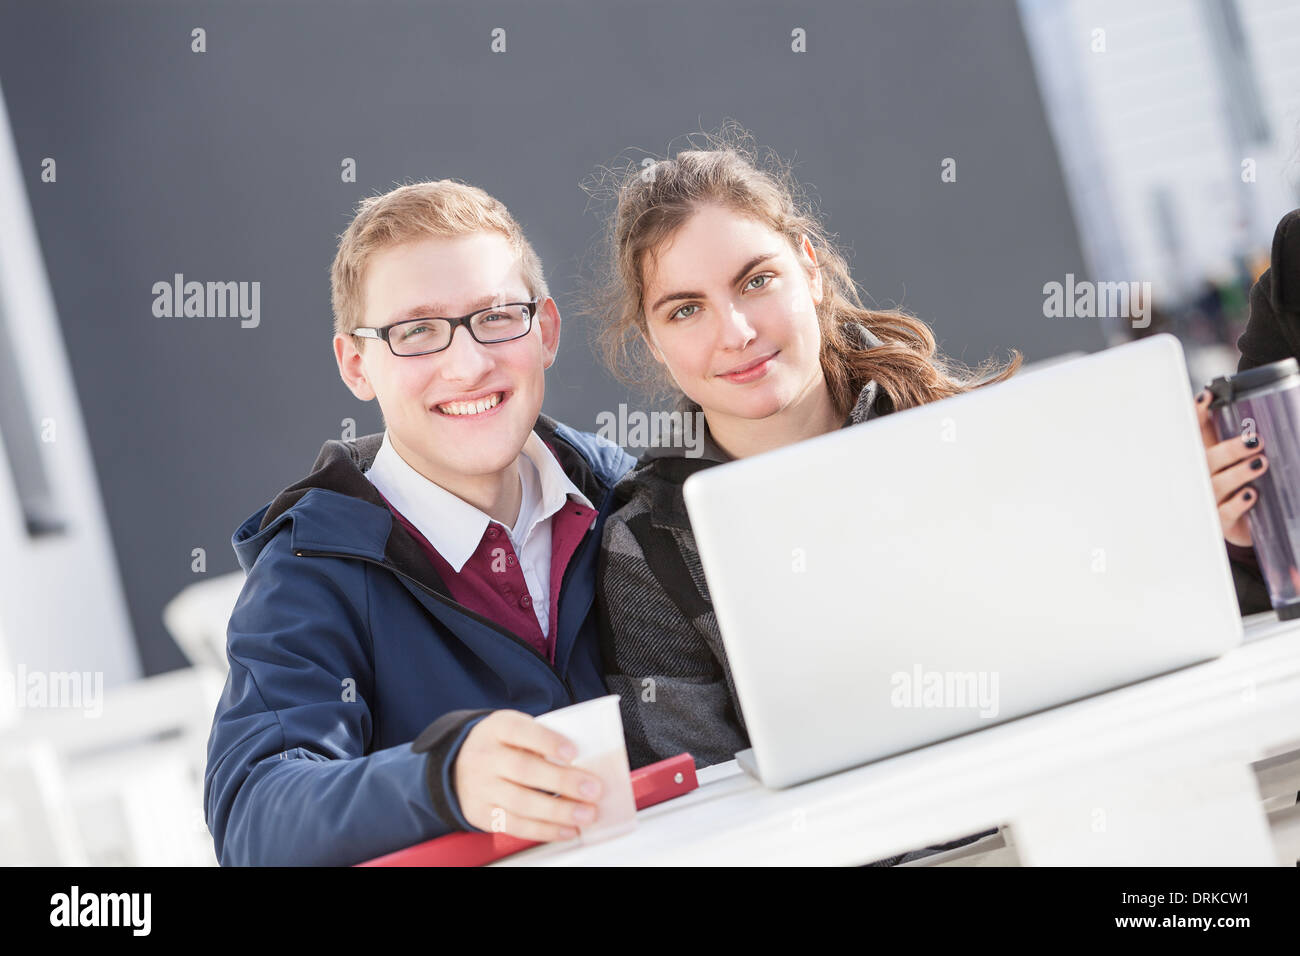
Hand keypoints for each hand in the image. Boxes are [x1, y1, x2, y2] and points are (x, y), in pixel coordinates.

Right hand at [452, 710, 601, 840]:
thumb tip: (582, 763)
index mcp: (498, 728)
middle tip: (593, 789)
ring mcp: (481, 788)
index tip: (573, 752)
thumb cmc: (501, 745)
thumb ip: (541, 739)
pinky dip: (545, 830)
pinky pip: (516, 825)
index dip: (547, 741)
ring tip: (586, 814)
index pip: (520, 731)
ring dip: (558, 811)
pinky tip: (568, 830)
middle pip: (524, 769)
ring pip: (521, 802)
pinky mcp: (482, 814)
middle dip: (562, 782)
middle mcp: (485, 757)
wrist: (456, 765)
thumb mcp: (514, 729)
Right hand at [1195, 389, 1266, 547]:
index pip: (1196, 433)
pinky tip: (1250, 495)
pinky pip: (1225, 512)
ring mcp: (1210, 500)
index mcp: (1207, 457)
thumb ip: (1241, 441)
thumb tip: (1254, 416)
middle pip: (1206, 460)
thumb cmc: (1241, 488)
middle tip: (1255, 441)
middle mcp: (1203, 477)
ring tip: (1260, 464)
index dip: (1197, 415)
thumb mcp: (1238, 463)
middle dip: (1229, 449)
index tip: (1206, 397)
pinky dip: (1237, 503)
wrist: (1248, 526)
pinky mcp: (1221, 522)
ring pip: (1216, 484)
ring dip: (1238, 473)